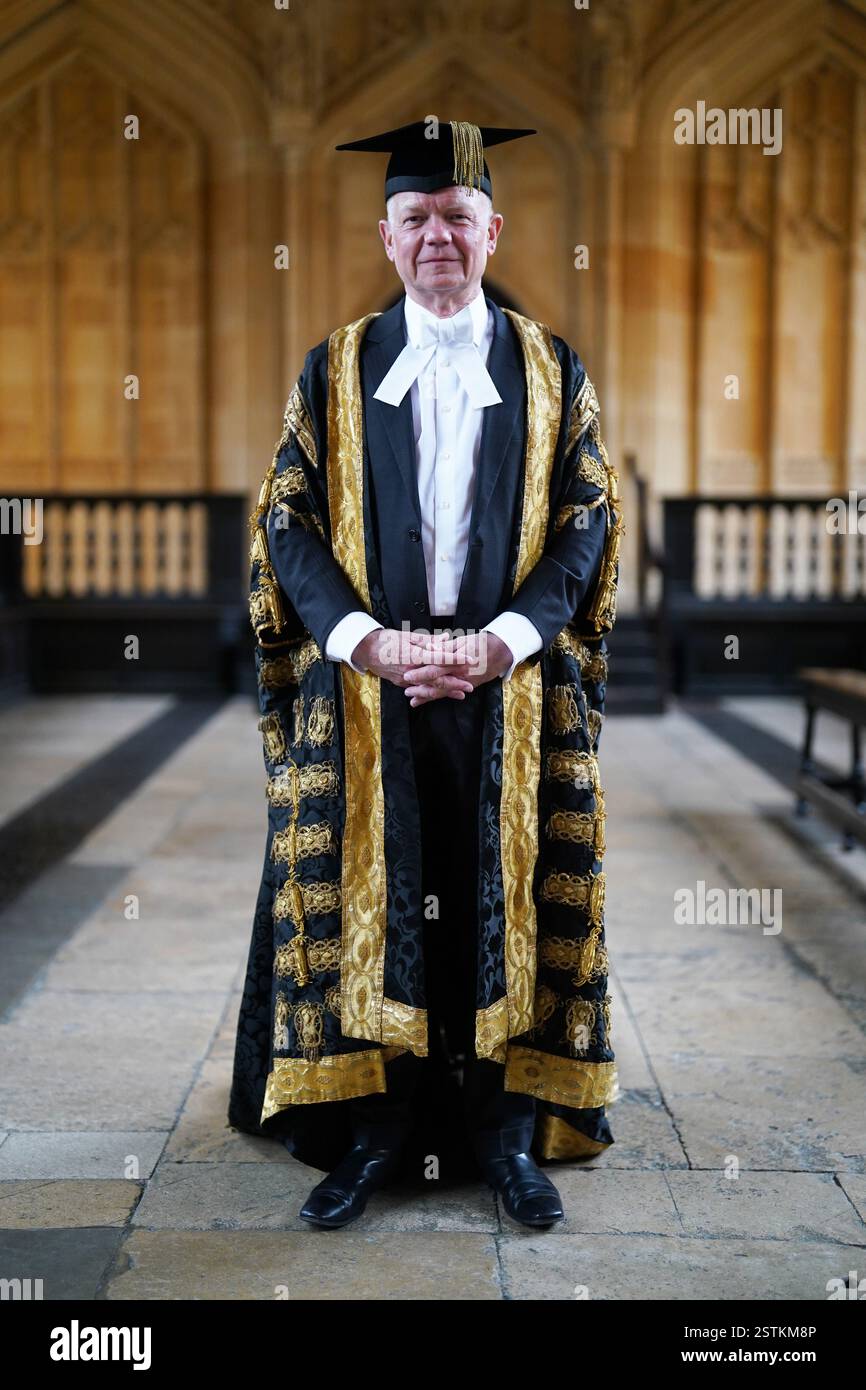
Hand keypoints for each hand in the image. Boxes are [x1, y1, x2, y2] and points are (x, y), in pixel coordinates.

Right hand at [351, 628, 473, 703]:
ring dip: (446, 691)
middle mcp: (411, 670)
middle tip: (470, 686)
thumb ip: (428, 640)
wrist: (366, 651)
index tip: (471, 660)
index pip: (439, 658)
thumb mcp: (408, 636)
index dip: (456, 659)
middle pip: (437, 679)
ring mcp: (405, 679)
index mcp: (413, 655)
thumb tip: (446, 639)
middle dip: (455, 683)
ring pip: (429, 687)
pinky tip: (443, 694)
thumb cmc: (387, 640)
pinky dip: (433, 692)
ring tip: (461, 694)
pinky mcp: (401, 683)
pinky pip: (420, 689)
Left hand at [402, 630, 512, 705]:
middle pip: (437, 686)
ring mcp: (465, 683)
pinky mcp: (468, 686)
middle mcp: (461, 676)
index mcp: (458, 663)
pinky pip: (451, 693)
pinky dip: (439, 697)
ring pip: (443, 693)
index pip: (435, 670)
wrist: (502, 652)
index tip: (406, 676)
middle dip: (420, 690)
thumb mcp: (463, 641)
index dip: (420, 674)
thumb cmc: (481, 643)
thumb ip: (445, 647)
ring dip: (427, 697)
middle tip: (406, 692)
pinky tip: (429, 700)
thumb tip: (429, 649)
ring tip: (413, 701)